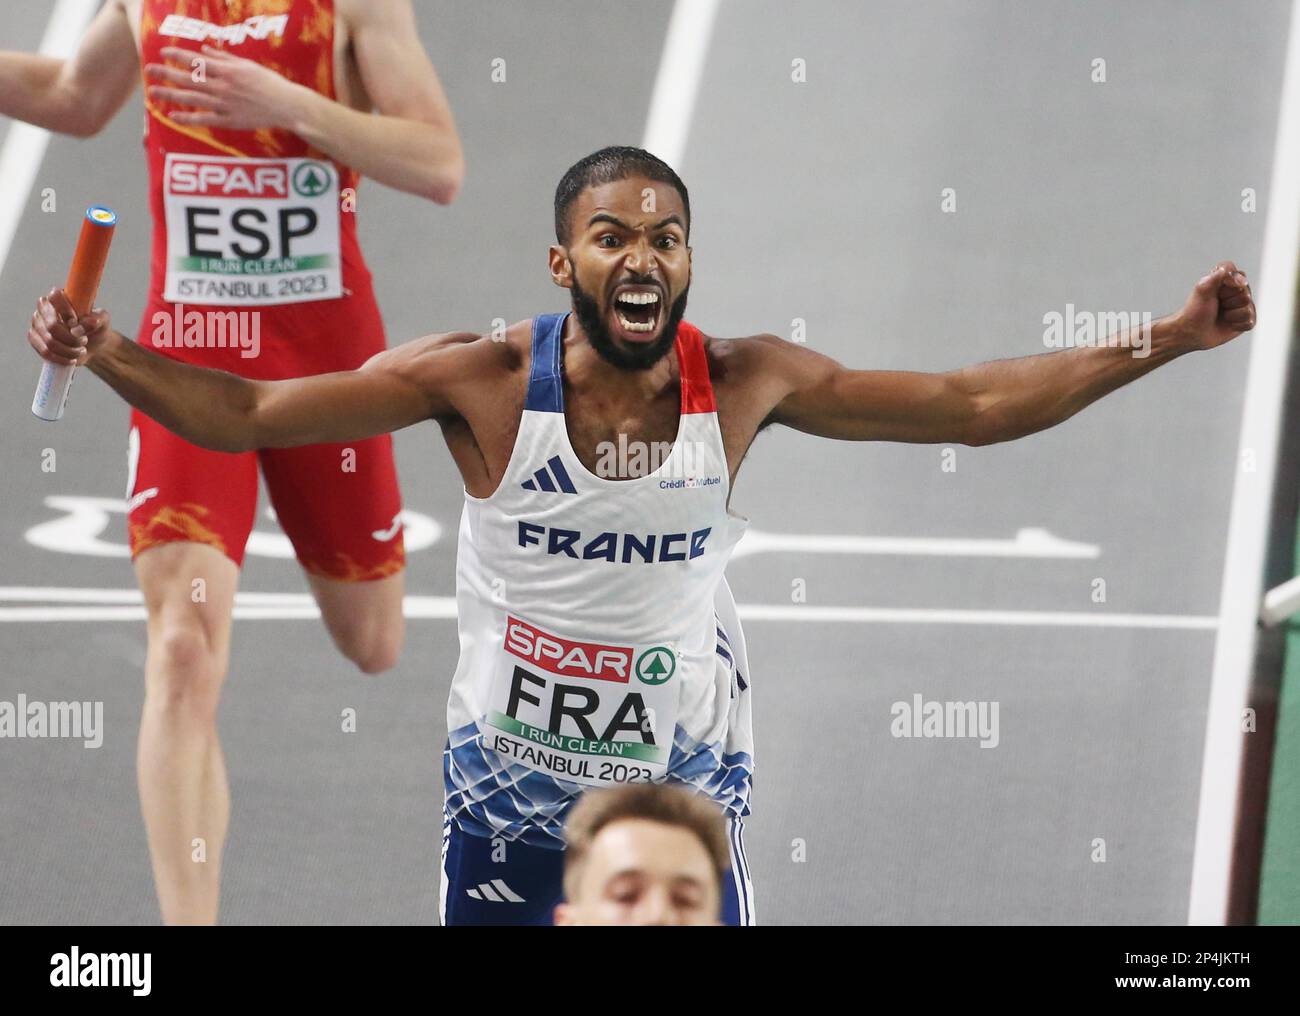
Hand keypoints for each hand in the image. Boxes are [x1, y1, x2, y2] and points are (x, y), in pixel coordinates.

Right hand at [28, 289, 112, 366]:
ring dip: (69, 350)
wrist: (94, 345)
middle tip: (84, 340)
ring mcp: (37, 324)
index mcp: (59, 297)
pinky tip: (72, 359)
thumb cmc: (97, 328)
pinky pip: (44, 352)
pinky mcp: (35, 339)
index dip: (65, 311)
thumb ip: (97, 318)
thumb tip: (82, 324)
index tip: (76, 322)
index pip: (54, 297)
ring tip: (82, 350)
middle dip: (72, 338)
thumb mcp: (103, 320)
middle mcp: (44, 308)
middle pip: (52, 326)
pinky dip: (61, 358)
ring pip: (50, 341)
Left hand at [145, 44, 308, 130]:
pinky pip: (205, 119)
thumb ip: (225, 58)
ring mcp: (225, 104)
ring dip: (171, 95)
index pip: (196, 60)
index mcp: (227, 70)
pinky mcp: (230, 120)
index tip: (163, 52)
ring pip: (192, 98)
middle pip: (189, 78)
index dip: (178, 55)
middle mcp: (222, 86)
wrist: (287, 106)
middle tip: (149, 70)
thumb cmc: (270, 84)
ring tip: (153, 93)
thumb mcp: (248, 65)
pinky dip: (188, 118)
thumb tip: (205, 51)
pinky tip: (173, 116)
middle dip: (167, 73)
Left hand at [1173, 261, 1256, 350]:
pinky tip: (1227, 325)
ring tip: (1221, 316)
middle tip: (1216, 306)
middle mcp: (1237, 291)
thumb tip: (1230, 272)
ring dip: (1231, 315)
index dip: (1229, 283)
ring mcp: (1243, 306)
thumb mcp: (1202, 289)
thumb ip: (1216, 276)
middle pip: (1245, 292)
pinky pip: (1250, 322)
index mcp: (1226, 280)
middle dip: (1229, 301)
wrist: (1192, 333)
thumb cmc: (1195, 311)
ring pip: (1248, 308)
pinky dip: (1236, 325)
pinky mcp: (1245, 320)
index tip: (1217, 291)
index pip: (1238, 274)